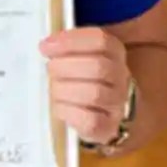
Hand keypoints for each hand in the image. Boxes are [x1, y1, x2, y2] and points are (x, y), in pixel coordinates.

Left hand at [40, 27, 132, 145]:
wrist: (100, 111)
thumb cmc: (82, 79)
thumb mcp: (79, 56)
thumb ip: (66, 47)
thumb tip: (47, 45)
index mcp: (114, 52)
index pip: (100, 40)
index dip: (70, 42)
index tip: (46, 47)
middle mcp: (121, 76)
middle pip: (98, 66)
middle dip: (65, 67)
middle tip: (49, 70)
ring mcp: (117, 103)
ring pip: (95, 93)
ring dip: (65, 90)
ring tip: (53, 89)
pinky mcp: (108, 127)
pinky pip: (90, 120)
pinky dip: (68, 112)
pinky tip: (59, 106)